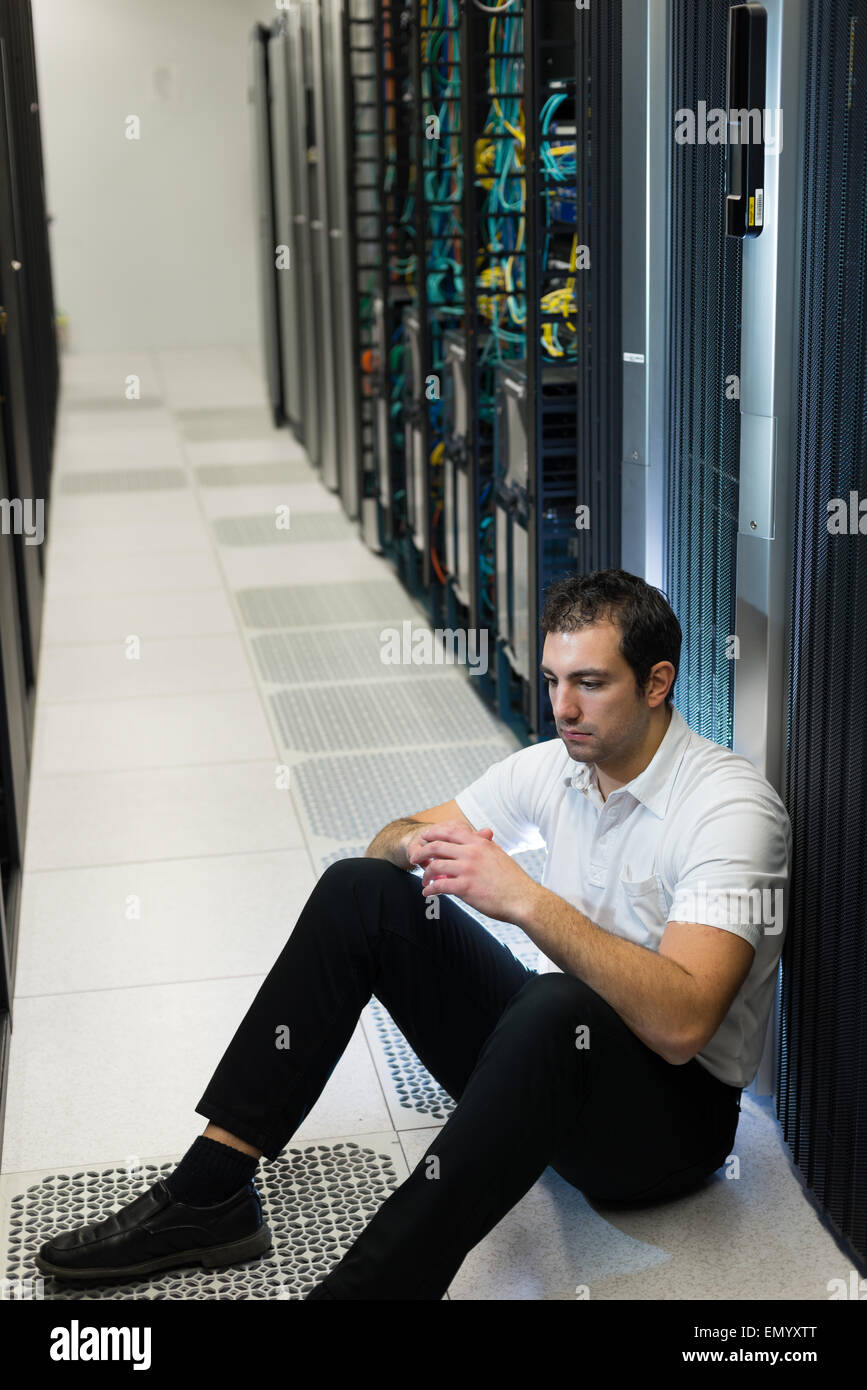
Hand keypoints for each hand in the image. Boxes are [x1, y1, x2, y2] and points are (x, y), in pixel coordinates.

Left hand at [408, 822, 538, 923]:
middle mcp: (471, 853)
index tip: (425, 839)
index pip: (449, 832)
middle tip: (415, 859)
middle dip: (421, 852)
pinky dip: (430, 889)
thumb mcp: (498, 855)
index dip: (433, 834)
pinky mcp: (465, 888)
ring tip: (424, 881)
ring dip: (425, 874)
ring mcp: (467, 870)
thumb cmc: (513, 880)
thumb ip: (485, 845)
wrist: (523, 899)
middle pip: (436, 846)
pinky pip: (440, 886)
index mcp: (479, 843)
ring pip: (435, 866)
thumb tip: (480, 836)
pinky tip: (428, 893)